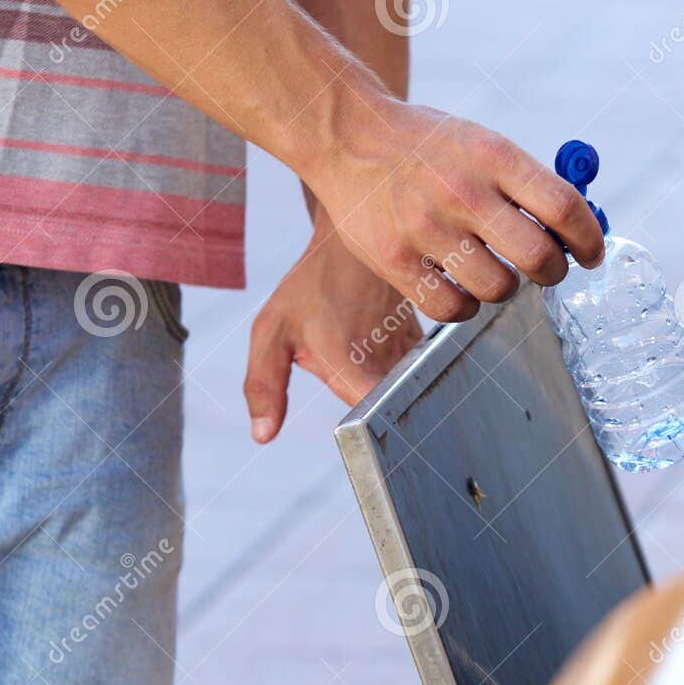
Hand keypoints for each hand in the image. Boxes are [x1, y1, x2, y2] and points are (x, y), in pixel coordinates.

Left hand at [244, 223, 424, 438]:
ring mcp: (409, 352)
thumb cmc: (309, 288)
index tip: (357, 441)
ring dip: (392, 399)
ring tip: (372, 377)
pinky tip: (385, 365)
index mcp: (350, 366)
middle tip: (360, 412)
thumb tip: (263, 434)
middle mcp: (387, 362)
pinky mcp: (420, 343)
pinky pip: (415, 374)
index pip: (372, 421)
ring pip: (406, 394)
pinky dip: (402, 380)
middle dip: (377, 421)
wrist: (353, 243)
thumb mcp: (271, 333)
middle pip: (391, 414)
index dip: (365, 437)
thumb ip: (264, 386)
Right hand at [307, 97, 606, 321]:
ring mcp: (426, 228)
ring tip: (494, 272)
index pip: (563, 207)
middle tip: (547, 269)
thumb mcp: (481, 142)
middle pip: (538, 256)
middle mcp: (462, 192)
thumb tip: (577, 231)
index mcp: (493, 156)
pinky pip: (452, 308)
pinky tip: (461, 288)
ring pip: (498, 289)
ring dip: (507, 288)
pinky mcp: (394, 260)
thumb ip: (527, 182)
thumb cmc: (427, 147)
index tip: (590, 253)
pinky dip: (466, 307)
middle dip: (554, 271)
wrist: (348, 137)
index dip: (589, 239)